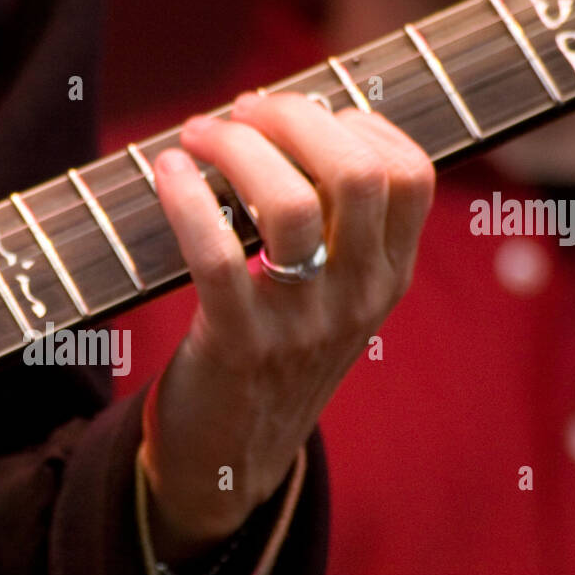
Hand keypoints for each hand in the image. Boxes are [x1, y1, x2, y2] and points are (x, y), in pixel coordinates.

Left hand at [143, 93, 434, 562]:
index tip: (294, 115)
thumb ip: (332, 228)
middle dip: (292, 118)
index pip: (410, 173)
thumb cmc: (267, 357)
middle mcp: (360, 299)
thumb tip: (284, 124)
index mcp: (388, 279)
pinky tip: (163, 173)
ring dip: (238, 149)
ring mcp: (304, 327)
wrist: (226, 462)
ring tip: (196, 137)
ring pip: (294, 204)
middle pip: (358, 171)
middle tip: (238, 113)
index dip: (354, 121)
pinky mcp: (239, 347)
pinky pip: (218, 256)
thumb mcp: (329, 299)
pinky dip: (186, 200)